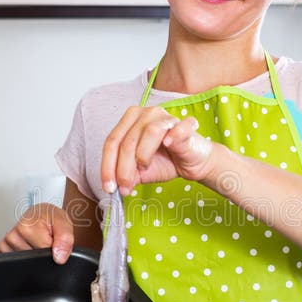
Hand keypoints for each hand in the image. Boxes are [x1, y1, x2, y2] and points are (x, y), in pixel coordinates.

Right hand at [0, 202, 74, 263]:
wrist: (41, 214)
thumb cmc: (50, 217)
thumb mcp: (64, 223)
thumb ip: (65, 239)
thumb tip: (59, 257)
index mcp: (26, 228)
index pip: (42, 254)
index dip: (52, 251)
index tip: (52, 241)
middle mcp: (13, 235)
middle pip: (34, 260)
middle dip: (43, 253)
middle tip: (45, 240)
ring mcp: (6, 244)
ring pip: (26, 263)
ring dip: (34, 255)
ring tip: (36, 241)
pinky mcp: (2, 250)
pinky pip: (14, 263)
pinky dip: (24, 259)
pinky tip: (28, 246)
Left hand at [100, 105, 214, 193]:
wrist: (194, 163)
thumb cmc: (168, 161)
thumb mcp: (140, 172)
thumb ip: (125, 174)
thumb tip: (112, 186)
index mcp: (130, 121)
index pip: (112, 141)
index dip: (107, 166)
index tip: (108, 187)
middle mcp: (146, 114)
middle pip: (127, 140)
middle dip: (123, 168)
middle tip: (124, 187)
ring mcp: (166, 118)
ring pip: (147, 132)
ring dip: (142, 155)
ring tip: (144, 168)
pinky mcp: (185, 125)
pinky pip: (176, 129)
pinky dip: (172, 136)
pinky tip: (168, 145)